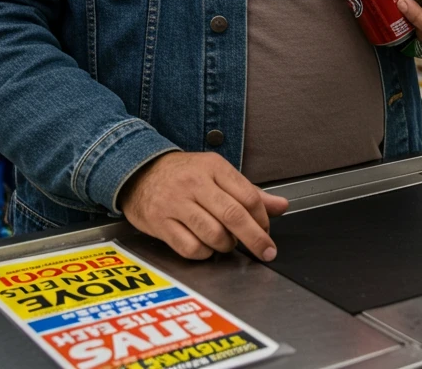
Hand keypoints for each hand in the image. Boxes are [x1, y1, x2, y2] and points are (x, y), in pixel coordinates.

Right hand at [119, 151, 288, 261]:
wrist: (140, 172)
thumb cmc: (184, 174)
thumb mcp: (218, 173)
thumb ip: (250, 192)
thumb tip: (281, 206)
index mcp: (214, 167)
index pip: (248, 196)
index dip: (262, 219)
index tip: (267, 232)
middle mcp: (195, 183)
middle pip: (233, 216)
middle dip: (255, 238)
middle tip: (266, 252)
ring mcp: (176, 203)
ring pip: (213, 234)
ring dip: (227, 246)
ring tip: (227, 243)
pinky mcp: (161, 223)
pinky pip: (190, 248)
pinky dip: (204, 253)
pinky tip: (206, 247)